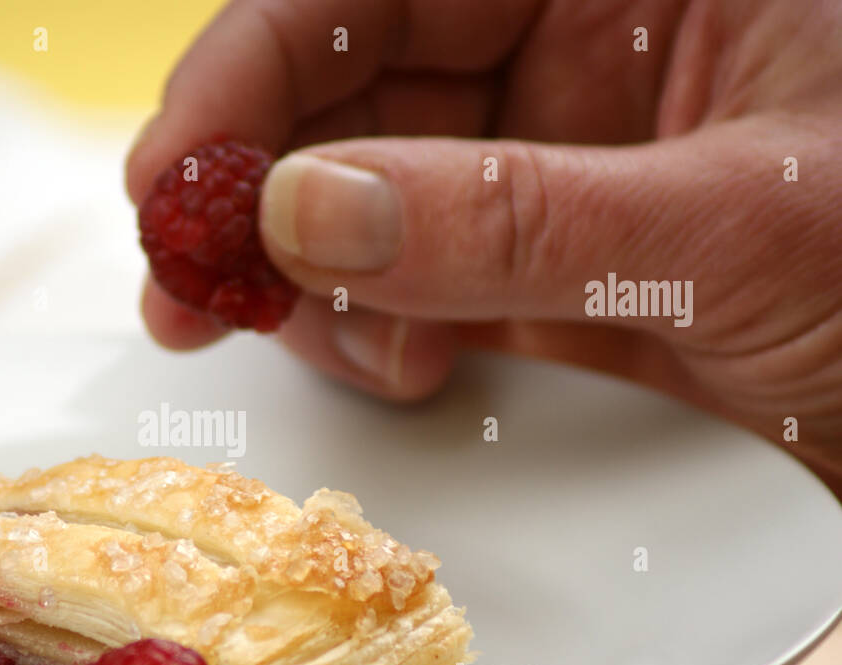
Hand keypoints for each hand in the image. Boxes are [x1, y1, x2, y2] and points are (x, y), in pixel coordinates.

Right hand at [126, 0, 841, 491]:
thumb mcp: (736, 229)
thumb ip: (512, 220)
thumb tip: (305, 213)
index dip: (254, 62)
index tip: (175, 173)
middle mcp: (575, 52)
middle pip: (345, 85)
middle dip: (254, 183)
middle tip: (190, 280)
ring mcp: (550, 167)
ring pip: (359, 192)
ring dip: (302, 271)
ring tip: (308, 336)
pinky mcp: (544, 271)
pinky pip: (409, 281)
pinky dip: (365, 327)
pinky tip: (387, 364)